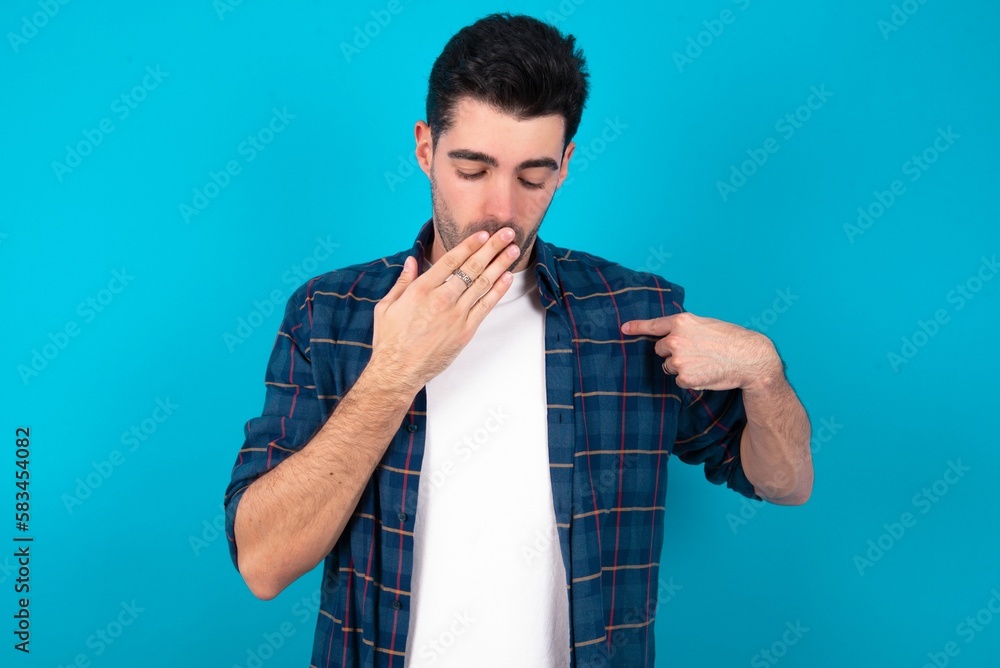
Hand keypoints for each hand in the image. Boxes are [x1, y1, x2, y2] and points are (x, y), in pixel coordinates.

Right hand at [370, 227, 520, 394]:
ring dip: (500, 264)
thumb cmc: (390, 340)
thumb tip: (412, 261)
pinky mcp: (465, 331)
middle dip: (492, 248)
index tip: (483, 234)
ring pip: (483, 284)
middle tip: (507, 233)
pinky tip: (507, 277)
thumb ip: (403, 282)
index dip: (470, 244)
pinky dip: (498, 291)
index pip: (451, 259)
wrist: (398, 371)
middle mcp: (441, 298)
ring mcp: (456, 315)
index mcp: (421, 289)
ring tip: (513, 250)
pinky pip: (486, 306)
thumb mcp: (387, 306)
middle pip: (472, 267)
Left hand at [621, 312, 781, 390]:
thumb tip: (671, 336)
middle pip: (660, 349)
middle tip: (696, 352)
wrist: (749, 358)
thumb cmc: (731, 339)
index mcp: (681, 322)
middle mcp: (676, 339)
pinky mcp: (684, 377)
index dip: (637, 327)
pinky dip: (690, 379)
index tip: (624, 328)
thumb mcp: (705, 325)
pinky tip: (705, 372)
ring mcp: (678, 360)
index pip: (653, 325)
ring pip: (669, 366)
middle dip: (672, 352)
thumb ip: (685, 328)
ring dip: (681, 366)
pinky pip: (680, 380)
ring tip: (704, 362)